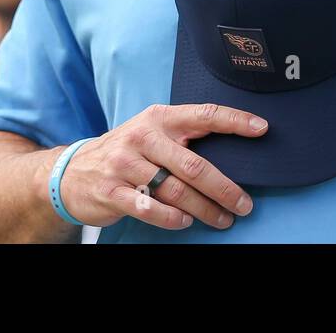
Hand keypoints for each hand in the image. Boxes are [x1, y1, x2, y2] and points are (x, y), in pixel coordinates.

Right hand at [58, 103, 266, 230]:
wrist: (73, 170)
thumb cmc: (126, 151)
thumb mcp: (151, 132)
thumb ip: (183, 136)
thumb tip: (234, 149)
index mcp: (158, 118)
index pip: (203, 115)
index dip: (234, 121)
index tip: (262, 129)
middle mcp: (143, 137)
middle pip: (194, 165)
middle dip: (225, 188)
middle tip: (245, 204)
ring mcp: (125, 165)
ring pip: (175, 191)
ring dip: (204, 209)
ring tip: (224, 219)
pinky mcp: (112, 191)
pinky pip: (149, 208)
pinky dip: (171, 217)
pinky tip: (185, 221)